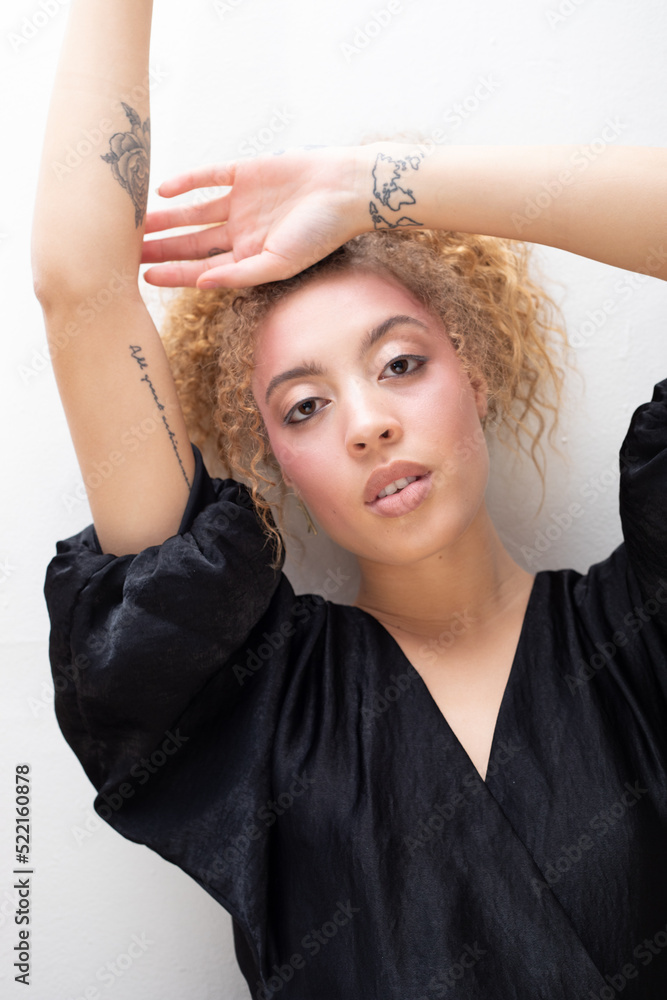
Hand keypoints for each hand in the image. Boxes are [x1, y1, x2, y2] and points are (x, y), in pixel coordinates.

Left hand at [141, 145, 370, 287]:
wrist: (346, 190)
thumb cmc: (321, 233)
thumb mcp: (280, 263)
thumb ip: (240, 275)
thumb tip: (201, 283)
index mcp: (250, 257)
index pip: (202, 268)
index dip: (174, 274)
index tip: (145, 277)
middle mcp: (242, 232)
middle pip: (192, 243)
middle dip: (162, 248)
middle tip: (126, 252)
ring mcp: (242, 202)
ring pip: (194, 213)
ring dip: (167, 219)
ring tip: (136, 224)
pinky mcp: (246, 172)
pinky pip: (210, 177)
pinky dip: (188, 182)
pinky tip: (165, 190)